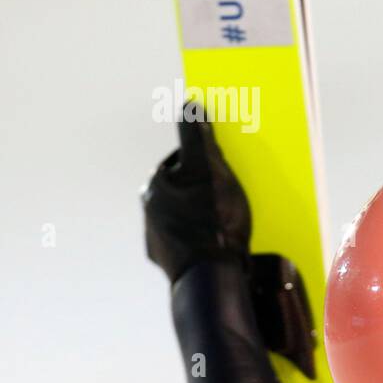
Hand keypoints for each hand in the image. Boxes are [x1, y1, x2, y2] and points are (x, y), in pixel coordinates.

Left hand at [143, 104, 251, 282]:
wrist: (211, 279)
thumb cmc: (213, 221)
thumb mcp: (211, 170)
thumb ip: (197, 136)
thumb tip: (189, 103)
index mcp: (155, 185)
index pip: (183, 159)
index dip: (208, 160)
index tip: (229, 168)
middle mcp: (149, 209)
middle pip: (185, 187)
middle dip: (207, 188)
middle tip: (234, 196)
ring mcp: (157, 237)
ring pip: (186, 214)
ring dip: (205, 214)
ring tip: (231, 222)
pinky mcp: (169, 261)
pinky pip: (189, 241)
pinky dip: (203, 238)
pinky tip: (222, 243)